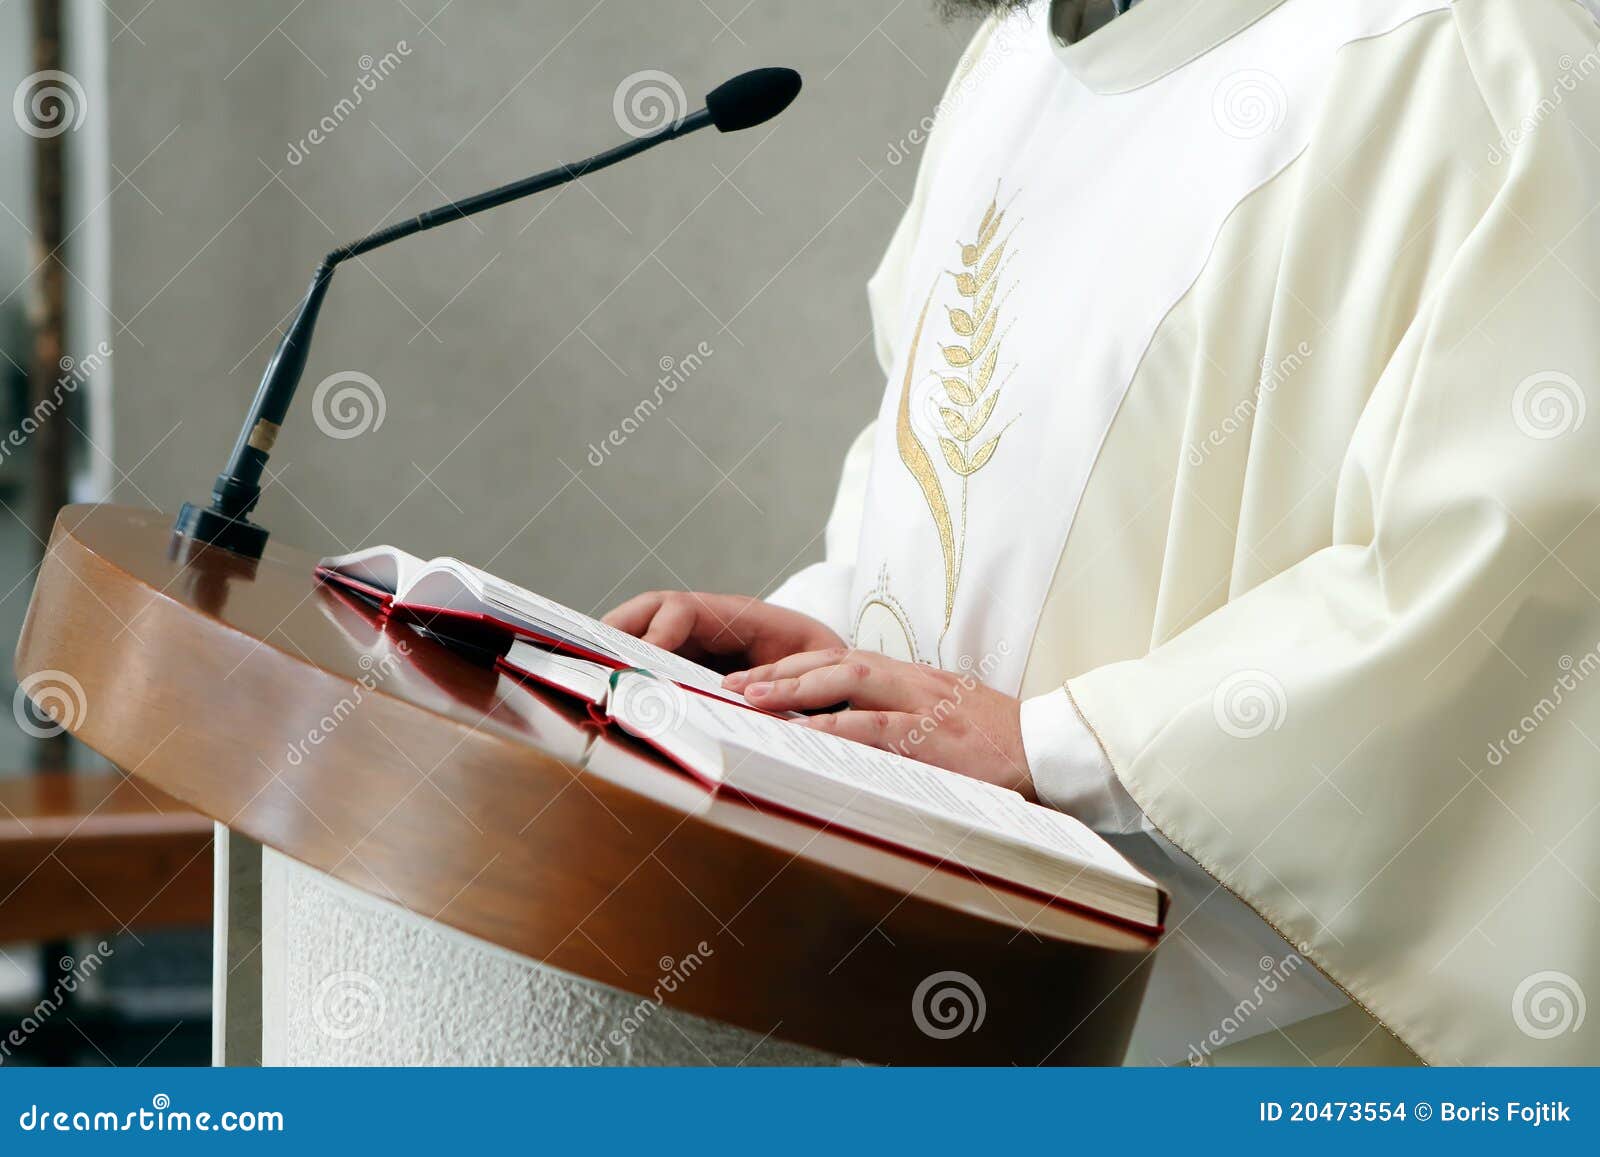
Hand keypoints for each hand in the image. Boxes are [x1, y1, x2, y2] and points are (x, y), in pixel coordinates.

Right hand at [602, 591, 844, 671]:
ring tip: (586, 677)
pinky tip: (613, 697)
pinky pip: (656, 662)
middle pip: (649, 613)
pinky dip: (631, 672)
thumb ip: (785, 680)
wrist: (848, 678)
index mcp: (740, 616)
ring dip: (615, 650)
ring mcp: (700, 643)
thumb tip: (740, 695)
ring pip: (645, 634)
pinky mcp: (695, 666)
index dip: (656, 634)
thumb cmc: (836, 670)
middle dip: (615, 631)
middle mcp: (712, 624)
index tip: (639, 664)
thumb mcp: (819, 670)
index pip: (681, 610)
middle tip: (585, 660)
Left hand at [724, 649, 1033, 798]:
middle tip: (732, 685)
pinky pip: (877, 726)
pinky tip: (803, 732)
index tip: (756, 676)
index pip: (845, 658)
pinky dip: (837, 726)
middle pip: (836, 660)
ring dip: (796, 690)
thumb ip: (906, 721)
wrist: (1058, 748)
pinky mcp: (936, 735)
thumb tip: (857, 735)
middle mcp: (915, 681)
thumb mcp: (949, 723)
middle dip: (781, 671)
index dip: (797, 665)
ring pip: (849, 683)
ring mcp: (925, 705)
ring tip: (751, 700)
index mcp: (915, 678)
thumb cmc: (1003, 745)